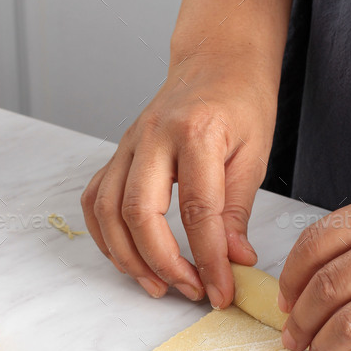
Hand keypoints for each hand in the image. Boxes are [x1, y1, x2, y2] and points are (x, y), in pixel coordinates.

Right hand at [81, 47, 277, 308]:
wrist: (215, 60)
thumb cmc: (240, 101)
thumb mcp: (255, 154)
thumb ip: (238, 210)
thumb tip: (233, 260)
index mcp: (196, 133)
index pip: (198, 211)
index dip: (209, 259)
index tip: (222, 290)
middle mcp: (153, 136)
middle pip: (140, 213)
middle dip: (163, 263)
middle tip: (191, 289)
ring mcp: (129, 144)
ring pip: (108, 211)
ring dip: (129, 257)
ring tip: (158, 285)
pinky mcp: (118, 152)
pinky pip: (95, 199)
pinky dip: (104, 235)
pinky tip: (128, 256)